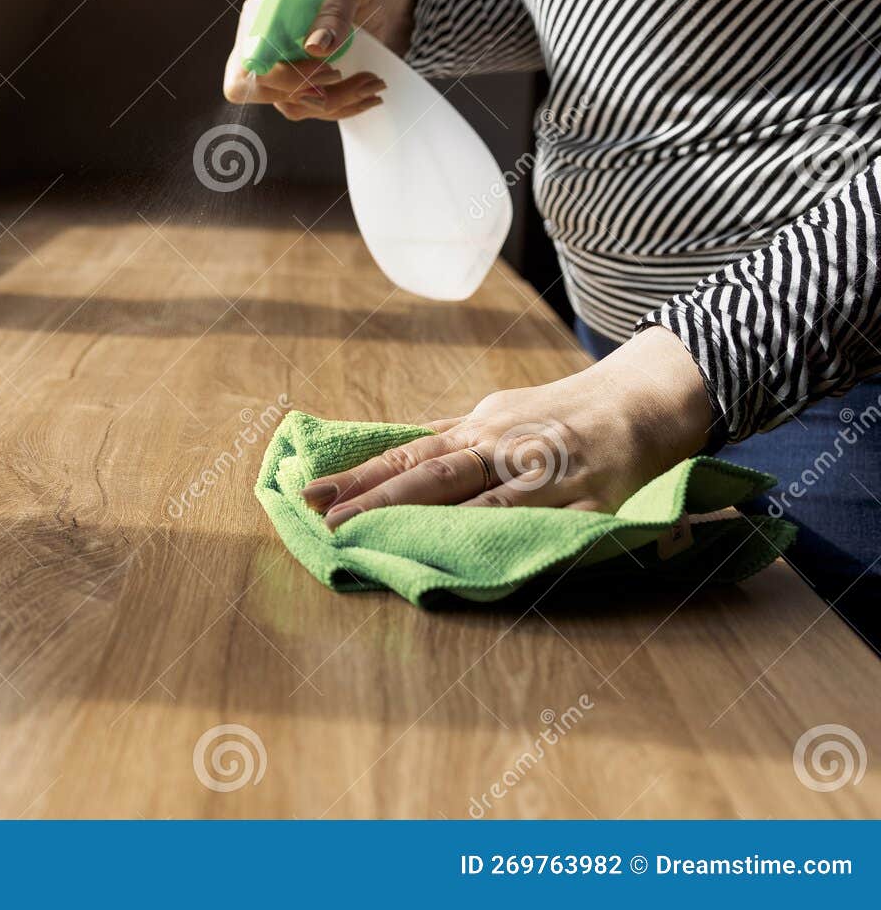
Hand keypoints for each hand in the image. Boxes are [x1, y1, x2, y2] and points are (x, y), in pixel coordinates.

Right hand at [222, 0, 414, 121]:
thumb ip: (334, 11)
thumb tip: (314, 47)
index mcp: (265, 11)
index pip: (250, 57)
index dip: (280, 74)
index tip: (326, 68)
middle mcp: (266, 42)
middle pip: (260, 88)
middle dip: (306, 92)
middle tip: (342, 74)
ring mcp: (283, 67)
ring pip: (291, 104)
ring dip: (333, 102)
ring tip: (372, 83)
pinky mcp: (303, 84)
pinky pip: (311, 108)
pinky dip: (341, 107)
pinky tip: (368, 95)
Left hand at [302, 328, 715, 526]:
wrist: (649, 397)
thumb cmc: (564, 410)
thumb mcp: (500, 413)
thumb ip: (451, 437)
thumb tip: (389, 450)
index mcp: (480, 428)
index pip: (409, 454)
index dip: (359, 475)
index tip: (310, 495)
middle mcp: (507, 447)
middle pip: (435, 476)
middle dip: (379, 499)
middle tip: (329, 521)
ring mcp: (550, 475)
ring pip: (485, 504)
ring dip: (435, 528)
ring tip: (387, 545)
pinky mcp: (593, 503)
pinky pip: (550, 529)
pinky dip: (515, 544)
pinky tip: (479, 563)